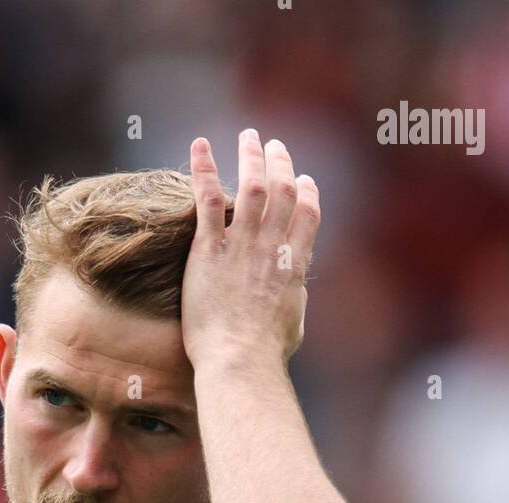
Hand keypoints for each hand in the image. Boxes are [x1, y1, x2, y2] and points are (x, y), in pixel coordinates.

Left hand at [181, 129, 319, 369]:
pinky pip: (207, 199)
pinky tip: (200, 145)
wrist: (239, 360)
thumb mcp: (293, 326)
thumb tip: (295, 297)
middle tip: (274, 146)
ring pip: (252, 187)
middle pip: (284, 192)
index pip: (308, 217)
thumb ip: (294, 302)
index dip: (307, 194)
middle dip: (281, 164)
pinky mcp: (209, 250)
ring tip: (249, 136)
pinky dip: (204, 168)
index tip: (304, 181)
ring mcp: (242, 246)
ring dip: (251, 157)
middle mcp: (272, 248)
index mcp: (294, 266)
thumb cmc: (265, 355)